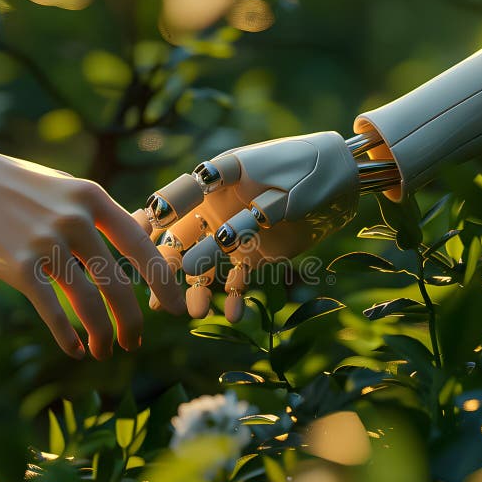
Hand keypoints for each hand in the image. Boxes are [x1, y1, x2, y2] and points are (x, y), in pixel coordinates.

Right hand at [0, 145, 186, 359]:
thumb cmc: (21, 189)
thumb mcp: (68, 190)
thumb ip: (101, 215)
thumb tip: (141, 237)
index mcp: (94, 199)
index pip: (141, 246)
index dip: (163, 282)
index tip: (176, 309)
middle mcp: (75, 220)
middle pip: (118, 283)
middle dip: (132, 321)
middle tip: (135, 343)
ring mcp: (47, 242)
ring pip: (88, 302)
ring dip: (102, 334)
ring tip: (105, 352)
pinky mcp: (20, 266)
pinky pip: (52, 310)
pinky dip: (67, 336)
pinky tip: (75, 349)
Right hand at [133, 131, 392, 321]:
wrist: (343, 177)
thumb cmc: (309, 166)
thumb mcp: (284, 183)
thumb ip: (254, 211)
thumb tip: (223, 238)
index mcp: (214, 182)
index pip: (174, 200)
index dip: (153, 218)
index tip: (138, 237)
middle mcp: (216, 210)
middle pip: (181, 240)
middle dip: (166, 267)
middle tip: (156, 295)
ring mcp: (233, 234)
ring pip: (205, 266)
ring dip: (197, 289)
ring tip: (193, 313)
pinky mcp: (255, 255)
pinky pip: (238, 279)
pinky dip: (234, 297)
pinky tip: (232, 315)